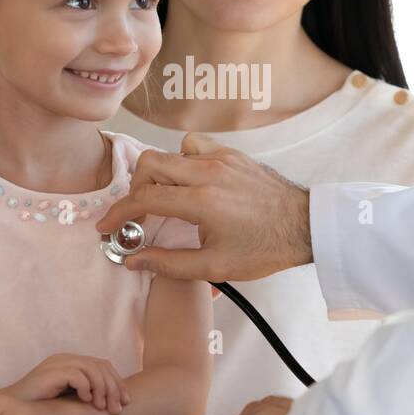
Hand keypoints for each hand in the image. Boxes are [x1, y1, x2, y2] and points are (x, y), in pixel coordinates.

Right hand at [5, 353, 129, 413]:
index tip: (125, 402)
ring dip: (103, 389)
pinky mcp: (52, 372)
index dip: (117, 382)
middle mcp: (67, 359)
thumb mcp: (67, 397)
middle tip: (119, 408)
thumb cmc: (39, 407)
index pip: (103, 365)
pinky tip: (88, 401)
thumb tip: (112, 402)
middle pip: (101, 366)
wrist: (13, 410)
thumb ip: (85, 393)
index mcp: (72, 362)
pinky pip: (77, 375)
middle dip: (114, 387)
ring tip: (104, 407)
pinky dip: (86, 388)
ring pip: (93, 369)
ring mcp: (59, 363)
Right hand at [95, 132, 311, 281]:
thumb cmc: (265, 248)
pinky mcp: (233, 154)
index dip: (119, 212)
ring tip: (165, 200)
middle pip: (150, 164)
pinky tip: (192, 183)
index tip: (107, 226)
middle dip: (136, 188)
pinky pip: (195, 147)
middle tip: (140, 213)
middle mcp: (209, 172)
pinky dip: (184, 161)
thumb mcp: (216, 267)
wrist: (305, 227)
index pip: (145, 197)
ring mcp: (222, 158)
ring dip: (160, 175)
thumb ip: (169, 264)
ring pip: (172, 153)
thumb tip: (134, 261)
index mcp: (202, 200)